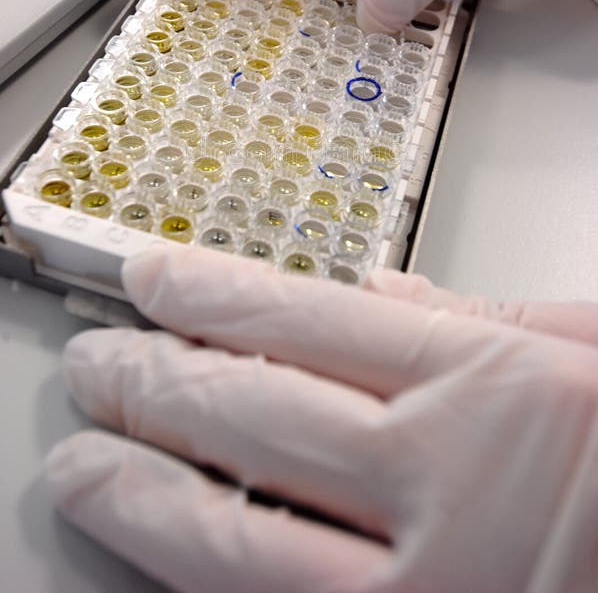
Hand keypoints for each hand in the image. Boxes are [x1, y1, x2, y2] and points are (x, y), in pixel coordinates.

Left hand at [46, 248, 597, 591]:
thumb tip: (375, 290)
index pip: (306, 321)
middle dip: (152, 384)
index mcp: (499, 388)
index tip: (151, 280)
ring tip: (82, 464)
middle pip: (253, 418)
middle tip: (97, 364)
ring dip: (140, 496)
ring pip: (235, 539)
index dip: (209, 294)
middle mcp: (454, 487)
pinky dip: (200, 584)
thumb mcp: (597, 356)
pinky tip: (161, 556)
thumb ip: (489, 319)